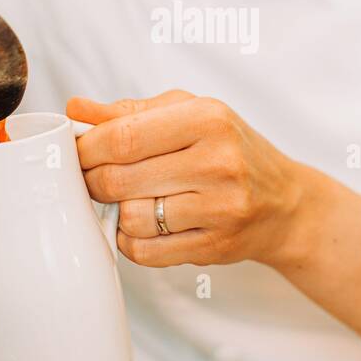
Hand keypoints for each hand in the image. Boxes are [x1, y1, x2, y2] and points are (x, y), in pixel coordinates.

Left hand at [67, 91, 311, 268]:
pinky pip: (146, 251)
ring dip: (117, 212)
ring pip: (130, 217)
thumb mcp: (190, 114)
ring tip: (128, 200)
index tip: (77, 152)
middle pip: (118, 179)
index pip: (123, 136)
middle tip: (94, 178)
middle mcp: (217, 161)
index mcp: (207, 118)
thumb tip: (76, 109)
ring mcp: (219, 207)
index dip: (86, 148)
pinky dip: (131, 241)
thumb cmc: (231, 150)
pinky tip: (143, 226)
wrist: (285, 203)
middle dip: (93, 181)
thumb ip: (131, 112)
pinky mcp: (214, 245)